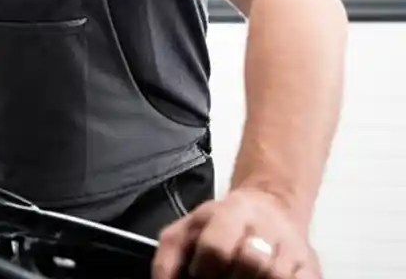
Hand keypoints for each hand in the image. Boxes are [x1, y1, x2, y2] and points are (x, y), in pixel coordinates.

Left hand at [152, 187, 320, 277]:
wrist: (270, 208)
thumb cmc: (219, 225)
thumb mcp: (186, 230)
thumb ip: (168, 260)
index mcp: (232, 212)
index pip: (217, 247)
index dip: (204, 269)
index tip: (199, 275)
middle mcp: (267, 228)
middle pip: (251, 262)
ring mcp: (293, 248)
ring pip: (276, 276)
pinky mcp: (311, 268)